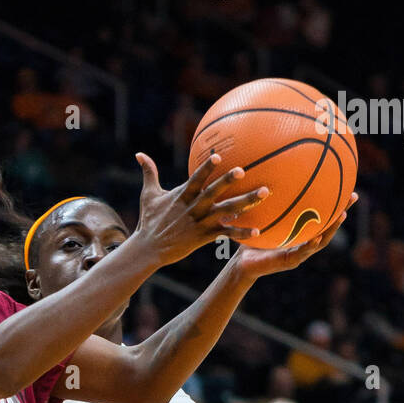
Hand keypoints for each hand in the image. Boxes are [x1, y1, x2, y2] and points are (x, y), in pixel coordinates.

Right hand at [133, 151, 267, 267]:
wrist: (149, 248)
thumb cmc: (149, 220)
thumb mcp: (148, 195)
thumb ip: (149, 172)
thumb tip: (139, 154)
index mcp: (182, 195)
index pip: (196, 178)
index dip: (206, 168)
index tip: (218, 156)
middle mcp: (193, 207)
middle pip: (213, 192)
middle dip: (228, 181)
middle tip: (243, 170)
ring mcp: (200, 222)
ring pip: (226, 210)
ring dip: (246, 202)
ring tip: (264, 193)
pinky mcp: (204, 237)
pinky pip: (226, 233)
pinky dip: (241, 233)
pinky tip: (257, 231)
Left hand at [232, 193, 357, 277]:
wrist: (242, 263)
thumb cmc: (252, 239)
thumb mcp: (263, 216)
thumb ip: (272, 201)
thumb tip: (271, 172)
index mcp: (301, 233)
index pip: (322, 216)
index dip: (335, 203)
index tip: (347, 187)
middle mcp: (303, 243)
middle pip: (328, 226)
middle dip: (341, 211)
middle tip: (353, 196)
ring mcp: (298, 254)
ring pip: (321, 241)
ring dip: (332, 228)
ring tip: (341, 215)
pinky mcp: (288, 262)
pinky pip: (302, 253)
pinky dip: (310, 246)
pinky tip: (317, 237)